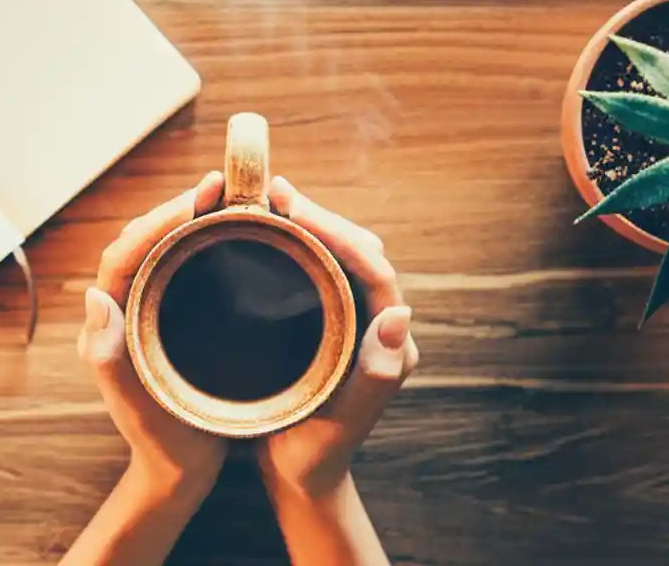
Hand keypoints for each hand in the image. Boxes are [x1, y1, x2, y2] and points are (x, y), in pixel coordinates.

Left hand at [79, 170, 227, 492]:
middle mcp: (125, 308)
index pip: (125, 254)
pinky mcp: (172, 318)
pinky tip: (233, 232)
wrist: (179, 472)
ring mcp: (149, 312)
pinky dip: (203, 242)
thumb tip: (93, 295)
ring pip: (163, 250)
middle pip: (143, 241)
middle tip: (218, 185)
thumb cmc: (160, 441)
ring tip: (227, 196)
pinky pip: (182, 268)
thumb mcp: (136, 404)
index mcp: (110, 321)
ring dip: (190, 219)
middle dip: (175, 208)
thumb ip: (108, 356)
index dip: (157, 221)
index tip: (195, 199)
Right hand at [257, 176, 419, 497]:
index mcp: (390, 341)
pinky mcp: (329, 323)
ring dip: (309, 224)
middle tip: (276, 191)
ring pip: (338, 256)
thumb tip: (401, 314)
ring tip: (270, 200)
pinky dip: (297, 244)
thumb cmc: (318, 452)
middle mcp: (377, 324)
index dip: (338, 232)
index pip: (373, 269)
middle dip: (320, 216)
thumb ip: (377, 374)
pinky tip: (267, 231)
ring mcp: (353, 321)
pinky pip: (319, 271)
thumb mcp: (343, 420)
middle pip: (357, 251)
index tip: (295, 208)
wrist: (301, 477)